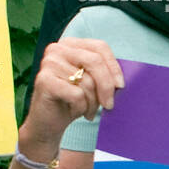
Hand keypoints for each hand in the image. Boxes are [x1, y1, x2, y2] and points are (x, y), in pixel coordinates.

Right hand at [20, 38, 124, 156]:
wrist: (48, 123)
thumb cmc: (74, 101)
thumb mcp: (92, 82)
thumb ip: (104, 72)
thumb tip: (124, 78)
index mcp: (70, 44)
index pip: (100, 47)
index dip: (114, 67)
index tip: (121, 86)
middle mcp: (57, 49)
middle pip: (95, 62)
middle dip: (107, 86)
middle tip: (109, 105)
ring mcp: (48, 63)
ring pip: (87, 81)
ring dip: (93, 102)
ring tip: (88, 110)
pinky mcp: (44, 80)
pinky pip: (77, 94)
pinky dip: (81, 108)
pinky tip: (75, 111)